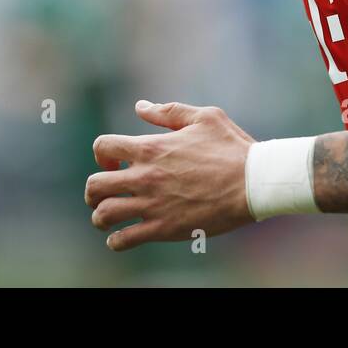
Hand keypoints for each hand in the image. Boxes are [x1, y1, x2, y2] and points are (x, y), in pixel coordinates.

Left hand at [86, 100, 256, 250]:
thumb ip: (168, 111)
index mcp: (151, 148)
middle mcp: (145, 177)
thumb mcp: (204, 117)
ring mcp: (152, 205)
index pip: (103, 146)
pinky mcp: (164, 229)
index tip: (114, 161)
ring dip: (101, 216)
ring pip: (103, 215)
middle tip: (108, 191)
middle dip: (94, 189)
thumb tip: (141, 107)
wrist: (253, 182)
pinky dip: (116, 240)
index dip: (102, 153)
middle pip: (94, 185)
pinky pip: (123, 240)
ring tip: (110, 216)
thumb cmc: (232, 147)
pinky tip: (122, 236)